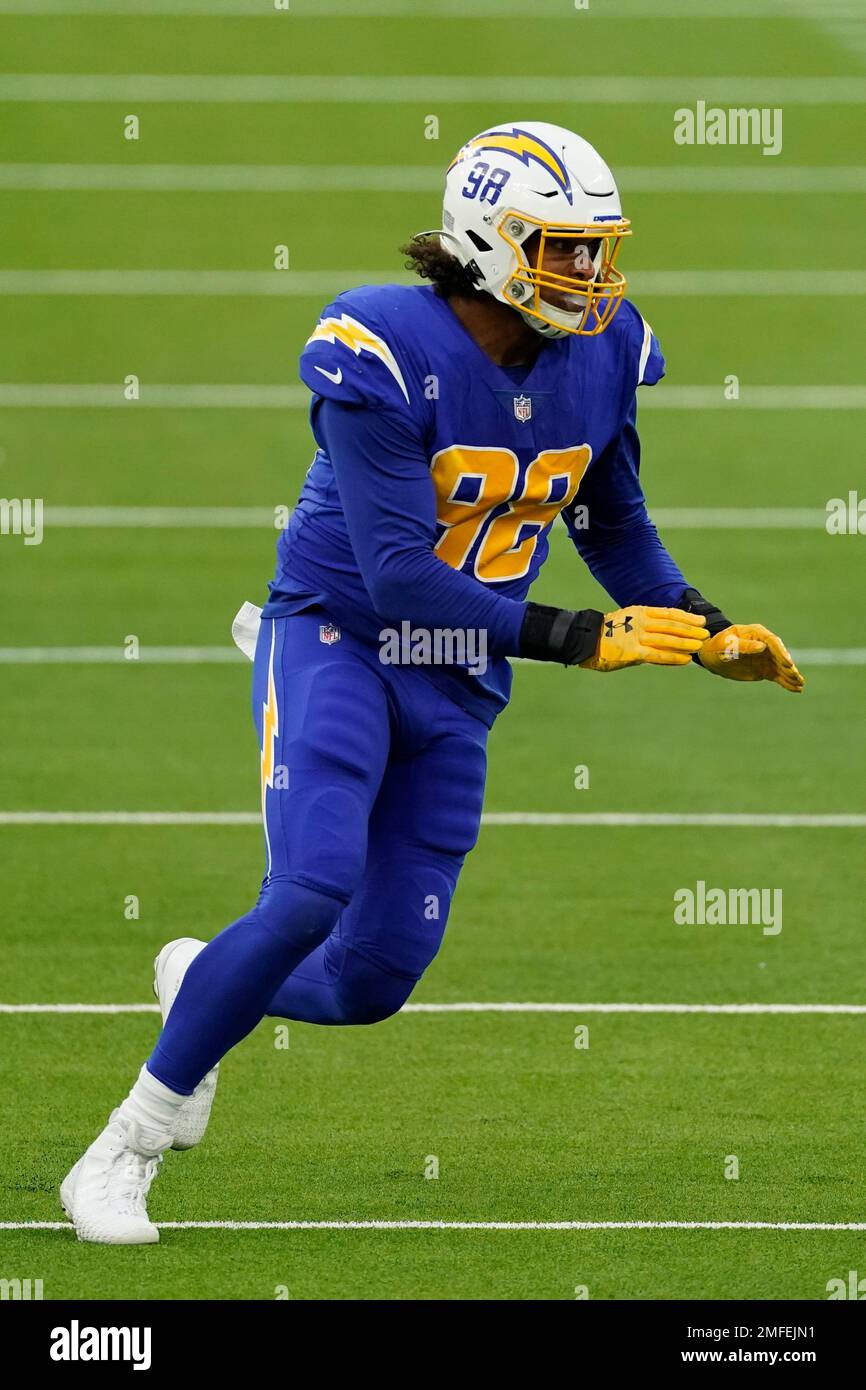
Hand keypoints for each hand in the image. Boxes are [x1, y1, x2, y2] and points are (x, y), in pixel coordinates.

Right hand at [580, 605, 708, 671]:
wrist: (585, 640)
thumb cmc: (605, 634)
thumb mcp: (626, 622)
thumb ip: (644, 627)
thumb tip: (662, 634)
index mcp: (639, 612)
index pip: (668, 613)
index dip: (686, 617)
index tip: (700, 621)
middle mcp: (641, 622)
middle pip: (671, 625)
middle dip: (691, 630)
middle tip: (706, 634)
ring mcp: (637, 637)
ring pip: (668, 639)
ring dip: (686, 642)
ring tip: (699, 646)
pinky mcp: (633, 652)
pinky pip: (657, 655)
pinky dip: (673, 657)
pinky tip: (685, 659)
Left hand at [697, 624, 804, 691]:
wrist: (713, 656)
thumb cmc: (718, 646)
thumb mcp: (727, 644)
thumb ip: (744, 646)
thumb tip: (762, 647)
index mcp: (757, 633)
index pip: (773, 642)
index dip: (781, 652)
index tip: (787, 663)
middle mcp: (765, 645)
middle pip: (781, 655)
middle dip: (788, 665)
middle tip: (794, 675)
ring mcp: (767, 658)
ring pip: (782, 667)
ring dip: (791, 675)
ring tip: (800, 683)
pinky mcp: (765, 670)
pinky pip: (778, 676)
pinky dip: (787, 683)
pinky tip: (797, 689)